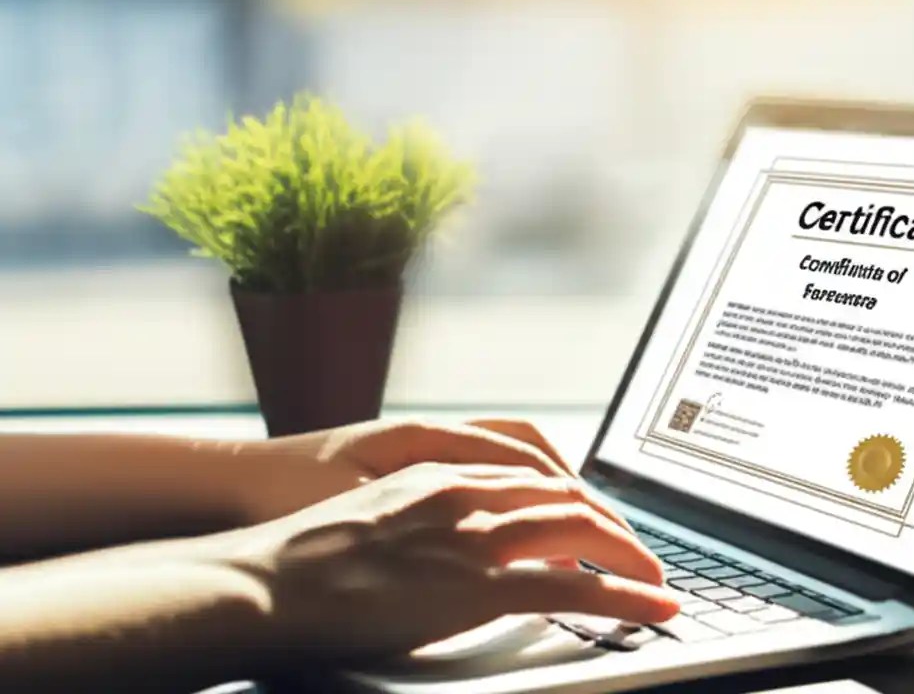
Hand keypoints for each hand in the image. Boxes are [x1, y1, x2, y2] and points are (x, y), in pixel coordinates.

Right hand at [222, 460, 677, 658]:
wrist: (263, 578)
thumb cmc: (300, 559)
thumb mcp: (369, 519)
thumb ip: (420, 523)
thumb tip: (443, 547)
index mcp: (441, 476)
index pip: (532, 476)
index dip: (573, 499)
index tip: (594, 521)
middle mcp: (468, 494)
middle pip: (567, 497)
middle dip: (612, 524)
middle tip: (638, 550)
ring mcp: (475, 538)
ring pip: (581, 532)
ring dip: (630, 554)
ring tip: (656, 577)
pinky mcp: (477, 586)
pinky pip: (572, 590)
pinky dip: (623, 596)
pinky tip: (650, 604)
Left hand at [232, 419, 579, 525]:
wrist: (231, 481)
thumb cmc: (285, 498)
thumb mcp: (360, 519)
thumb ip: (433, 531)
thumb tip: (500, 547)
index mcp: (425, 439)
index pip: (527, 464)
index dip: (577, 505)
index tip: (611, 543)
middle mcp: (433, 433)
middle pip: (534, 452)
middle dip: (582, 495)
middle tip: (616, 538)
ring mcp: (426, 442)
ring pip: (515, 450)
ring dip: (555, 485)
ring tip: (586, 524)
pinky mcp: (414, 458)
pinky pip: (487, 459)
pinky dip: (521, 483)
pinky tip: (525, 515)